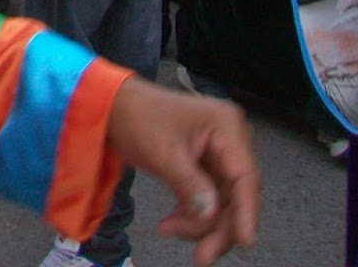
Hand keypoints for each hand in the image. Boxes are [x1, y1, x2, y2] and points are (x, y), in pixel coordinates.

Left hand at [106, 80, 259, 265]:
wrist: (110, 106)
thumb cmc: (136, 118)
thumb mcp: (163, 154)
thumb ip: (190, 186)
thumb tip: (212, 217)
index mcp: (227, 127)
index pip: (245, 177)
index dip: (247, 212)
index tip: (245, 242)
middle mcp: (229, 140)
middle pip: (235, 195)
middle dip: (217, 227)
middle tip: (202, 258)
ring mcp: (217, 154)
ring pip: (221, 203)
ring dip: (199, 224)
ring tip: (167, 230)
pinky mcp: (203, 167)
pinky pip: (206, 199)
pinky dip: (191, 215)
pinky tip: (170, 224)